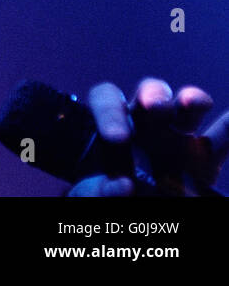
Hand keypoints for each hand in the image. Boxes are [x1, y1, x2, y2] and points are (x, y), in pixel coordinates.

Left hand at [67, 78, 228, 195]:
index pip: (106, 100)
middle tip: (154, 107)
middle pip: (149, 94)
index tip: (117, 138)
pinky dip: (228, 127)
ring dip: (190, 99)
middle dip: (153, 94)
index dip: (109, 112)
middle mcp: (143, 125)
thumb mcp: (92, 195)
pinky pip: (219, 139)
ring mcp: (174, 139)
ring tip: (193, 101)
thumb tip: (123, 185)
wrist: (134, 213)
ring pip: (183, 109)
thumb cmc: (104, 197)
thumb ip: (100, 190)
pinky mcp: (201, 159)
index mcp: (111, 125)